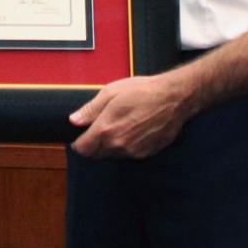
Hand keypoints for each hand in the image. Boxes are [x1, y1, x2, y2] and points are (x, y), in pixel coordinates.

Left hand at [69, 73, 191, 159]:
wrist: (174, 98)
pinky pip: (128, 155)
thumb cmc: (143, 91)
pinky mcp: (146, 153)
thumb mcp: (110, 93)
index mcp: (106, 129)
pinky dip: (124, 147)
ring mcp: (134, 151)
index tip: (79, 138)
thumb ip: (90, 110)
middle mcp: (119, 144)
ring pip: (112, 155)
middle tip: (95, 131)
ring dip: (108, 147)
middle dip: (92, 145)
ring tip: (115, 128)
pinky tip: (130, 132)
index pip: (83, 148)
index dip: (78, 143)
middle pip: (96, 155)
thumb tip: (74, 120)